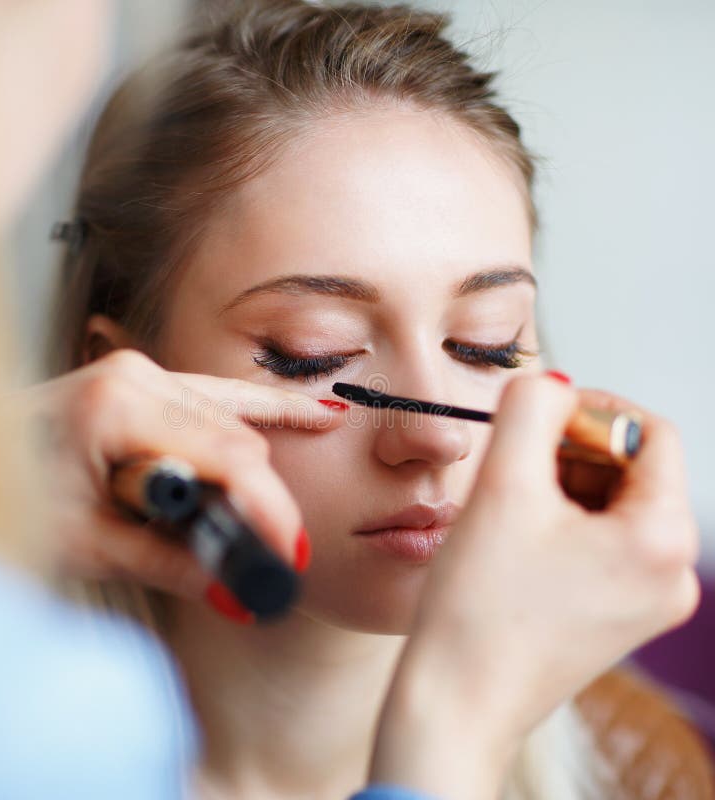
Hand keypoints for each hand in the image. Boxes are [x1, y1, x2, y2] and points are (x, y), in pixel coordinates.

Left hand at [15, 349, 344, 604]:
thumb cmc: (3, 491)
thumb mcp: (82, 543)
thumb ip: (168, 562)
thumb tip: (236, 585)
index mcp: (117, 406)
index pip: (228, 455)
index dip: (268, 510)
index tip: (287, 557)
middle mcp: (137, 376)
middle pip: (239, 437)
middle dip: (267, 500)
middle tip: (280, 558)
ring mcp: (142, 374)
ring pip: (237, 417)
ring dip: (262, 467)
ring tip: (281, 510)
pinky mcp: (147, 385)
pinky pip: (220, 400)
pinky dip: (262, 416)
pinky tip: (310, 416)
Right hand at [371, 374, 699, 798]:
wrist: (455, 704)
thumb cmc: (478, 609)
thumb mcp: (502, 485)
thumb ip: (530, 407)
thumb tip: (552, 383)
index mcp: (663, 540)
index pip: (648, 432)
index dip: (588, 410)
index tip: (534, 418)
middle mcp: (672, 574)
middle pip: (630, 468)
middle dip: (568, 451)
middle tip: (511, 466)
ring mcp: (645, 600)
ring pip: (609, 502)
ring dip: (557, 485)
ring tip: (506, 511)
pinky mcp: (615, 615)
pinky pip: (597, 540)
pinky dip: (557, 522)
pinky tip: (513, 540)